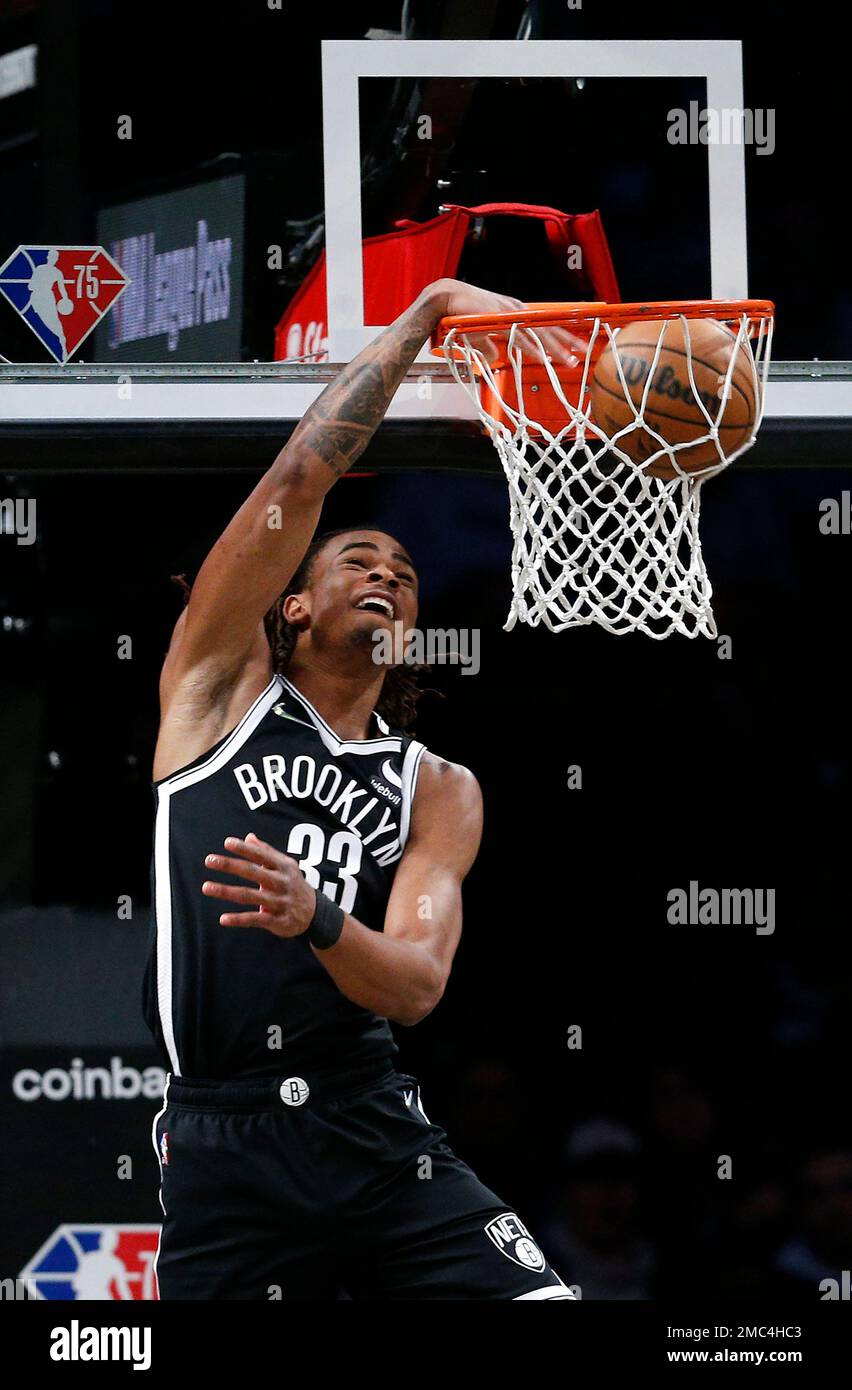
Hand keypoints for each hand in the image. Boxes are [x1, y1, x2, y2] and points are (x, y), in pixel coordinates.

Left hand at [202, 833, 315, 937]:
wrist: (315, 914)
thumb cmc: (294, 885)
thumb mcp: (285, 866)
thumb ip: (266, 852)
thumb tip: (249, 837)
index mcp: (283, 867)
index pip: (261, 855)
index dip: (244, 849)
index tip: (227, 843)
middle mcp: (281, 883)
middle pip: (252, 872)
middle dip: (230, 865)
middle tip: (209, 860)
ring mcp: (279, 902)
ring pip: (249, 896)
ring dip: (226, 891)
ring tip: (206, 887)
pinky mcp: (277, 921)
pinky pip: (255, 919)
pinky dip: (238, 919)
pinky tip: (222, 919)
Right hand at [430, 278, 587, 366]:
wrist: (444, 299)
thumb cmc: (460, 314)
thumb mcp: (479, 333)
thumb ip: (490, 346)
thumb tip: (497, 357)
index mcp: (515, 312)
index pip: (544, 324)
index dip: (561, 335)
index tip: (576, 344)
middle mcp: (516, 310)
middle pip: (549, 327)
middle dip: (568, 340)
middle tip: (585, 351)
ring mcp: (509, 314)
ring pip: (539, 334)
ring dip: (556, 349)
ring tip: (571, 360)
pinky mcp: (499, 321)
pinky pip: (520, 337)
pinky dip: (533, 348)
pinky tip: (544, 358)